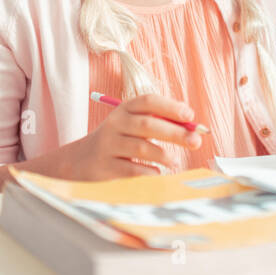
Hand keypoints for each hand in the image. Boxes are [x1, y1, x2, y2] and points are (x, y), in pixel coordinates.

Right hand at [68, 94, 201, 180]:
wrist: (79, 161)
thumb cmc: (118, 141)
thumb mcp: (131, 126)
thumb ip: (158, 124)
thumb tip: (193, 129)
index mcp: (123, 110)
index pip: (147, 101)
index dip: (170, 106)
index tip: (190, 115)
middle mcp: (114, 125)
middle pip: (148, 125)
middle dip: (176, 133)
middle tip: (196, 141)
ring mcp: (108, 146)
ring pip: (141, 148)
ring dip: (164, 155)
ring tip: (175, 161)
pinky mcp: (105, 168)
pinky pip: (133, 170)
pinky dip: (150, 172)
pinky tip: (156, 172)